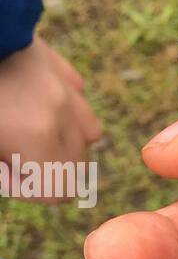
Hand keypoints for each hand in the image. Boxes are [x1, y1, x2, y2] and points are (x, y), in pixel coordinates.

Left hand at [0, 36, 100, 197]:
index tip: (3, 172)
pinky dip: (63, 108)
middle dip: (47, 170)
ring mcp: (65, 88)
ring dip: (63, 140)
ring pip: (88, 134)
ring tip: (30, 132)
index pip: (55, 192)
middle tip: (11, 154)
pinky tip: (32, 101)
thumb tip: (10, 173)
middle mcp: (62, 115)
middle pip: (76, 168)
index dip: (27, 190)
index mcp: (36, 138)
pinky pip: (78, 97)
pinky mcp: (61, 66)